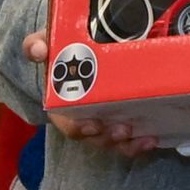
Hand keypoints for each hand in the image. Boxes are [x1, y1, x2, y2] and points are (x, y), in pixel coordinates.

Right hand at [26, 32, 155, 155]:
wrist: (79, 55)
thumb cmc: (62, 54)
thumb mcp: (48, 46)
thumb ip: (37, 45)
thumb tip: (37, 50)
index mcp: (62, 106)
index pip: (67, 124)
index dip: (79, 128)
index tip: (92, 125)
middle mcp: (82, 120)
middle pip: (94, 137)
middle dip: (108, 137)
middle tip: (123, 129)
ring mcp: (102, 124)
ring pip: (113, 142)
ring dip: (127, 144)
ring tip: (143, 137)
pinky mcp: (120, 122)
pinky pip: (128, 141)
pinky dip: (140, 143)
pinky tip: (152, 138)